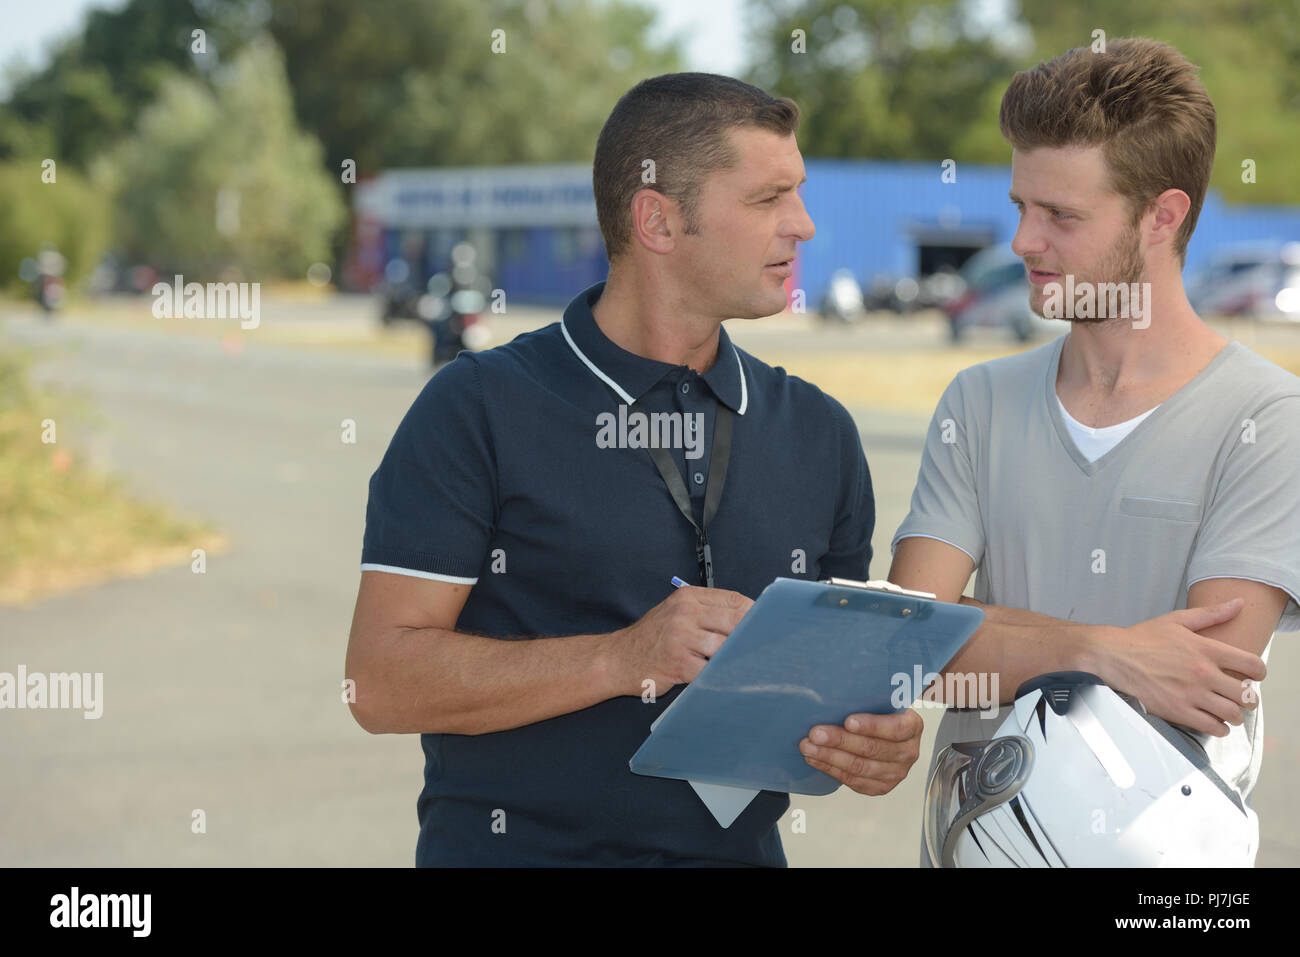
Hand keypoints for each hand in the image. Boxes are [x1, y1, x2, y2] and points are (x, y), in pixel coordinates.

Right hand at [611, 586, 752, 694]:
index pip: (734, 600)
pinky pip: (711, 671)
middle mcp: (685, 614)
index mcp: (688, 598)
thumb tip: (748, 620)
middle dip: (752, 635)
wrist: (617, 659)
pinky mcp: (679, 664)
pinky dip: (722, 676)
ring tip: (747, 665)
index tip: (768, 625)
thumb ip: (706, 612)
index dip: (755, 613)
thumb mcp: (675, 613)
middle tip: (765, 648)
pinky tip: (728, 679)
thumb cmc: (652, 638)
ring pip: (725, 647)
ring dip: (737, 657)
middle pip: (735, 621)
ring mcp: (681, 639)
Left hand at [799, 710, 923, 795]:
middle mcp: (908, 752)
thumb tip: (835, 693)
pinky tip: (815, 759)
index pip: (894, 728)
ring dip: (830, 757)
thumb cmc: (881, 713)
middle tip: (815, 734)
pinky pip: (853, 781)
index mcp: (912, 726)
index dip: (871, 726)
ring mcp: (896, 773)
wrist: (886, 733)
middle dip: (839, 741)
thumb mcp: (882, 700)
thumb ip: (868, 698)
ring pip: (859, 768)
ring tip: (809, 747)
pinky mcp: (881, 787)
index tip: (847, 721)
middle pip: (871, 749)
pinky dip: (831, 769)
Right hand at [1091, 599, 1265, 737]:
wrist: (1112, 655)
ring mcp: (1191, 694)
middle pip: (1246, 695)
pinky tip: (1212, 720)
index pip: (1253, 665)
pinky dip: (1219, 728)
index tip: (1252, 675)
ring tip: (1227, 711)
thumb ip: (1211, 614)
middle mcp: (1202, 673)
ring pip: (1232, 714)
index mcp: (1206, 649)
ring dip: (1234, 715)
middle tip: (1239, 697)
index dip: (1259, 672)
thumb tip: (1239, 603)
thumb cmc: (1143, 638)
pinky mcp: (1177, 711)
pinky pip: (1213, 728)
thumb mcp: (1177, 621)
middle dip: (1247, 698)